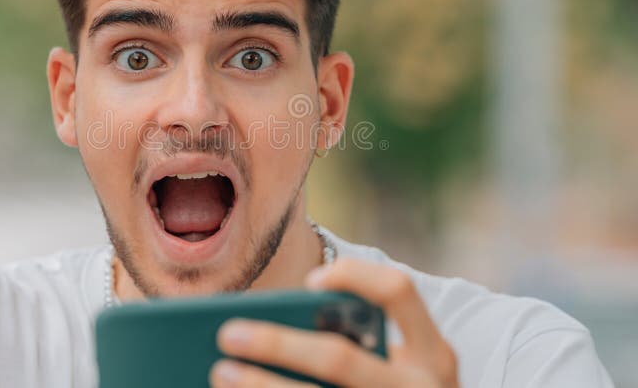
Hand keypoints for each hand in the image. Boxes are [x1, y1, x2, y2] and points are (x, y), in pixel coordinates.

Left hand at [210, 259, 458, 386]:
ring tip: (221, 372)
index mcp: (433, 353)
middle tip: (227, 333)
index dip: (354, 277)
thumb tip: (267, 322)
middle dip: (277, 344)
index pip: (398, 293)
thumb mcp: (399, 370)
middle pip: (338, 359)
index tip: (310, 280)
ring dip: (261, 387)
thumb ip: (358, 343)